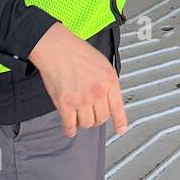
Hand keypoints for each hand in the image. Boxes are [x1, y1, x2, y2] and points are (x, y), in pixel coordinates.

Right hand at [28, 23, 127, 137]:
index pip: (117, 107)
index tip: (121, 129)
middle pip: (102, 118)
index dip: (120, 121)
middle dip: (97, 117)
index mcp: (110, 81)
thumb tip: (108, 96)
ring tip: (80, 117)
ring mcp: (82, 100)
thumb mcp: (103, 64)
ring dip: (84, 123)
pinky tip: (70, 129)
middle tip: (92, 114)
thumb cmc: (77, 52)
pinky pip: (70, 125)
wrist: (58, 49)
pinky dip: (70, 130)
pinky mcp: (65, 105)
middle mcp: (98, 93)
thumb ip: (107, 81)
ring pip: (87, 124)